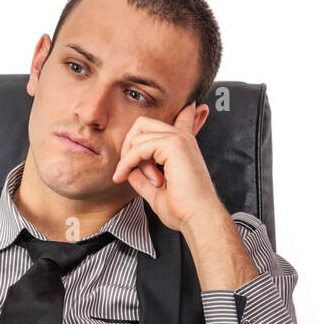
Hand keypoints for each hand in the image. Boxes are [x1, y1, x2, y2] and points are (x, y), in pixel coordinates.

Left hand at [110, 103, 223, 232]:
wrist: (198, 218)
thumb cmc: (183, 209)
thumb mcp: (155, 190)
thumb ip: (141, 176)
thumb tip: (127, 169)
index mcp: (183, 147)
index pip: (183, 119)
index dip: (185, 113)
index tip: (191, 106)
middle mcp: (182, 138)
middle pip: (143, 123)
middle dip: (128, 146)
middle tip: (129, 170)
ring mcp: (179, 138)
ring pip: (137, 135)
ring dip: (131, 159)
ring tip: (146, 180)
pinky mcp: (174, 144)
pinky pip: (138, 147)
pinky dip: (128, 162)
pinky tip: (126, 176)